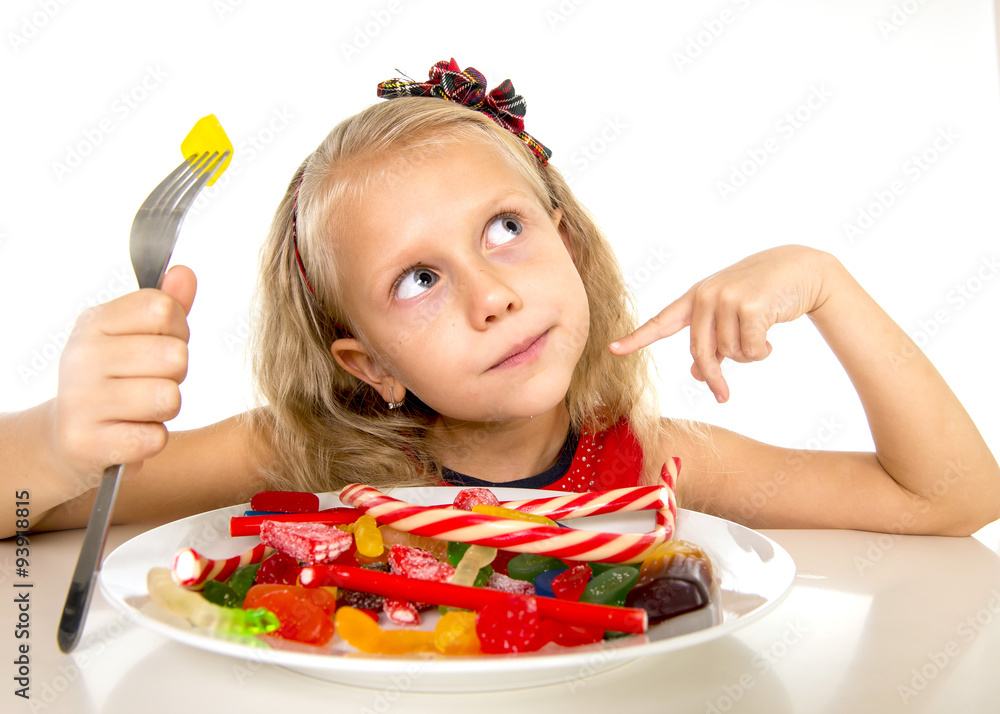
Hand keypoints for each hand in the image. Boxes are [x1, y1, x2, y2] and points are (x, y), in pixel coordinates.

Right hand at [52, 265, 196, 478]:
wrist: (70, 437)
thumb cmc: (114, 379)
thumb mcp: (135, 336)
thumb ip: (167, 306)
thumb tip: (185, 274)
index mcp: (94, 323)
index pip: (162, 308)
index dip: (176, 330)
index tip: (157, 344)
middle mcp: (81, 357)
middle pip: (174, 355)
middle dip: (175, 374)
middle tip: (149, 381)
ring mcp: (80, 401)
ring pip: (169, 398)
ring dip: (165, 409)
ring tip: (140, 408)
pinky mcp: (88, 444)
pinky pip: (155, 438)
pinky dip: (152, 439)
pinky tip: (130, 433)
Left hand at [609, 246, 832, 401]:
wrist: (802, 270)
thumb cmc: (765, 295)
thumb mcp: (732, 315)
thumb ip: (714, 342)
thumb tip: (698, 374)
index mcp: (696, 297)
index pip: (661, 321)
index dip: (637, 338)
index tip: (612, 350)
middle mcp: (706, 295)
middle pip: (699, 352)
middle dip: (713, 377)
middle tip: (722, 396)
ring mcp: (726, 298)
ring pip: (728, 353)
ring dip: (747, 356)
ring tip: (760, 337)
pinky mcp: (749, 306)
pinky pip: (749, 349)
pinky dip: (762, 351)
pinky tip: (771, 336)